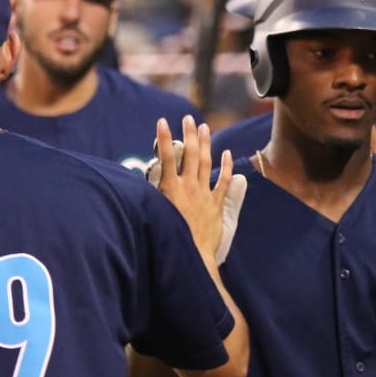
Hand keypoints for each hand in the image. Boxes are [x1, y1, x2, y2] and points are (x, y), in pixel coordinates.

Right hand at [152, 116, 245, 262]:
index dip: (164, 138)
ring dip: (205, 144)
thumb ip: (154, 194)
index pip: (166, 157)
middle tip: (188, 118)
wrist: (191, 258)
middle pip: (189, 155)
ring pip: (206, 163)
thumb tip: (148, 176)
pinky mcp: (216, 206)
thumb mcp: (155, 215)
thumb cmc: (169, 239)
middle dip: (188, 134)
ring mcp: (204, 196)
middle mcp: (188, 188)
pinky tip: (227, 154)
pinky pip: (223, 183)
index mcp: (170, 190)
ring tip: (203, 127)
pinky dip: (227, 168)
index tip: (162, 121)